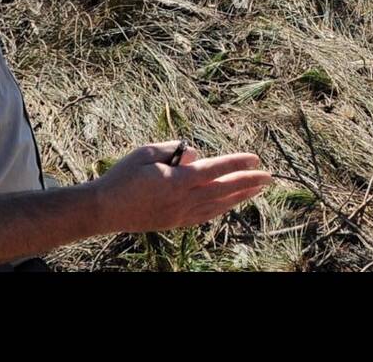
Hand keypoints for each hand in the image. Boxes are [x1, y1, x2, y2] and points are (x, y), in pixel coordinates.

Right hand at [95, 141, 271, 233]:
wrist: (103, 210)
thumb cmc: (122, 176)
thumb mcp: (146, 152)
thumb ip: (175, 150)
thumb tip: (198, 155)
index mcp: (177, 180)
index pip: (216, 169)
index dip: (238, 163)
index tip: (255, 158)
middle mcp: (183, 200)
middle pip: (224, 189)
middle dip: (249, 182)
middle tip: (269, 176)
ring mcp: (180, 214)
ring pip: (219, 205)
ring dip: (240, 196)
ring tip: (258, 189)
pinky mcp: (175, 223)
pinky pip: (206, 215)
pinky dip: (222, 208)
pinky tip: (231, 203)